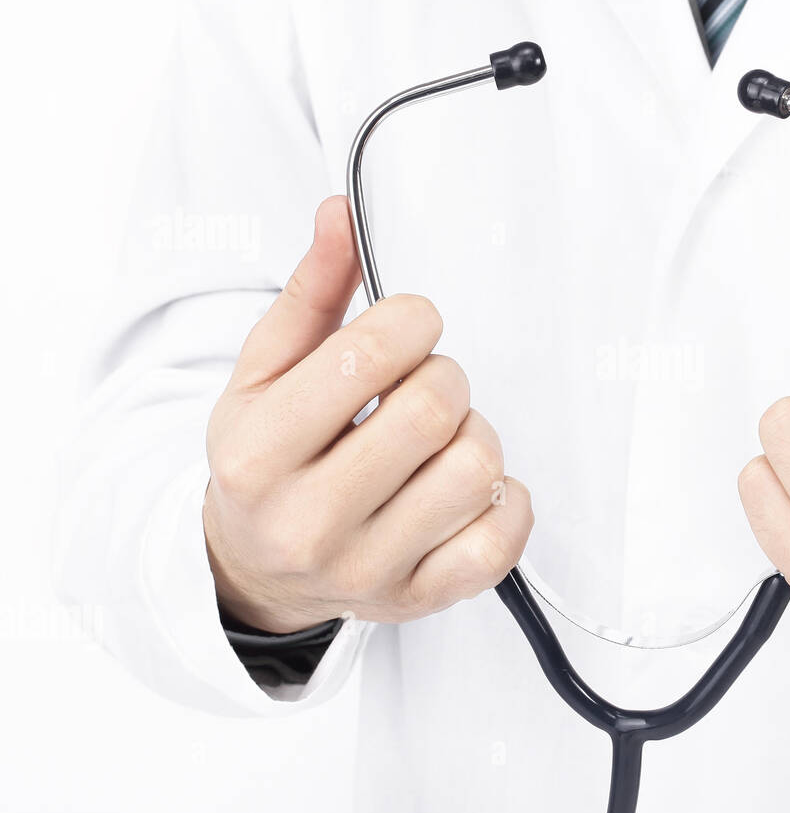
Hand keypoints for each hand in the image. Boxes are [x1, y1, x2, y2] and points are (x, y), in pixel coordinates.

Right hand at [203, 197, 532, 632]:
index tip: (410, 326)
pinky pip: (503, 541)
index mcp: (260, 454)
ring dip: (477, 434)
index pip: (370, 356)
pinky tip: (471, 490)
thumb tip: (341, 213)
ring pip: (479, 470)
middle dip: (446, 376)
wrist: (257, 567)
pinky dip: (508, 502)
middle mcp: (309, 521)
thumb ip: (310, 293)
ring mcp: (368, 568)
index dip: (413, 319)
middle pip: (435, 410)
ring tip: (442, 438)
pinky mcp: (420, 599)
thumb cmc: (267, 460)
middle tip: (426, 383)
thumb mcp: (264, 373)